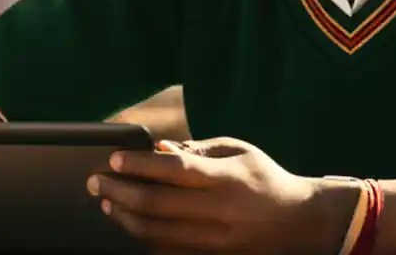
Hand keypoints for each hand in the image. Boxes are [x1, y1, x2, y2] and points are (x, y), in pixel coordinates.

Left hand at [87, 137, 356, 254]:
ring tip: (108, 202)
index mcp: (226, 179)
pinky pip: (169, 251)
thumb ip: (198, 150)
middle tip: (96, 182)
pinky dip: (144, 238)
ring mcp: (215, 240)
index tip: (114, 160)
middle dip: (119, 191)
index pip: (174, 172)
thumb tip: (159, 150)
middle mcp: (219, 211)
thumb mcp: (237, 151)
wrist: (299, 222)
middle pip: (157, 205)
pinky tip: (130, 224)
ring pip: (157, 234)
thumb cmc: (263, 178)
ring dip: (124, 218)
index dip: (139, 165)